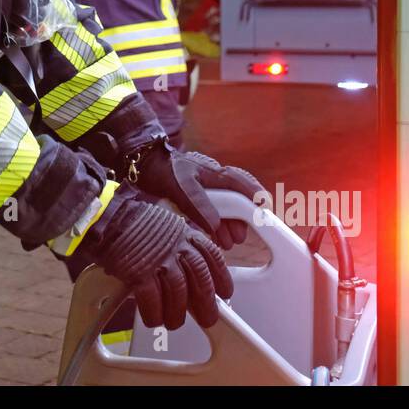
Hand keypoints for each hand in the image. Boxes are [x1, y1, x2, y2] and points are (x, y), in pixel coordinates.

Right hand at [78, 189, 231, 329]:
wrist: (102, 214)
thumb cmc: (126, 217)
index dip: (221, 277)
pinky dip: (154, 314)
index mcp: (183, 231)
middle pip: (199, 279)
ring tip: (173, 322)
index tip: (224, 292)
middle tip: (207, 319)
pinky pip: (151, 300)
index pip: (212, 256)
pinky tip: (153, 319)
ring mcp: (158, 259)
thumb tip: (183, 263)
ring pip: (178, 294)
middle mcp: (175, 245)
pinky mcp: (139, 272)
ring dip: (177, 313)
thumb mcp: (161, 221)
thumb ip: (176, 240)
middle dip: (205, 303)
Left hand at [125, 138, 264, 250]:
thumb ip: (198, 204)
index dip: (256, 196)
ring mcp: (205, 189)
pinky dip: (215, 226)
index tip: (265, 210)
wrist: (143, 166)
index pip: (242, 184)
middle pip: (236, 200)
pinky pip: (211, 213)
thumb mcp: (180, 186)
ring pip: (224, 209)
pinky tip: (214, 238)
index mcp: (215, 173)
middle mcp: (214, 181)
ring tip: (227, 242)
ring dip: (227, 225)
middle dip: (240, 220)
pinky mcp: (195, 198)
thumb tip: (215, 224)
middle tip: (239, 237)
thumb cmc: (163, 170)